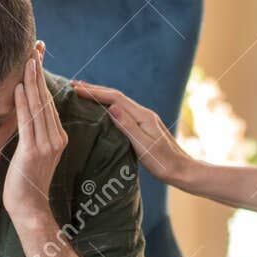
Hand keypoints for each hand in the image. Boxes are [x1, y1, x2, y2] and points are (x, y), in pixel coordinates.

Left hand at [4, 46, 66, 222]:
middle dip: (38, 72)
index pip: (49, 101)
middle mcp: (56, 138)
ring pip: (38, 106)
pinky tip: (17, 87)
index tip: (36, 56)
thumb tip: (23, 111)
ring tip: (26, 60)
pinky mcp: (33, 151)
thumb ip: (34, 132)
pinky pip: (28, 121)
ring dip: (31, 81)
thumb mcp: (33, 152)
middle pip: (46, 98)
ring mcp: (47, 145)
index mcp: (58, 136)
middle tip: (33, 48)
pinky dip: (23, 103)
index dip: (42, 78)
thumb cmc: (26, 181)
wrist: (29, 207)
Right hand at [70, 77, 195, 186]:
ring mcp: (144, 120)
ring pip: (119, 102)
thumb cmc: (164, 163)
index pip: (114, 98)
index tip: (75, 89)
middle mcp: (143, 114)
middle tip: (73, 85)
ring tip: (83, 93)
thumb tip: (111, 107)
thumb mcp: (144, 146)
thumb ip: (127, 126)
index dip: (94, 92)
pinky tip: (102, 109)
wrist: (182, 170)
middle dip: (94, 90)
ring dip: (101, 95)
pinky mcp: (144, 127)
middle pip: (116, 96)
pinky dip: (108, 106)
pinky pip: (122, 111)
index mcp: (142, 116)